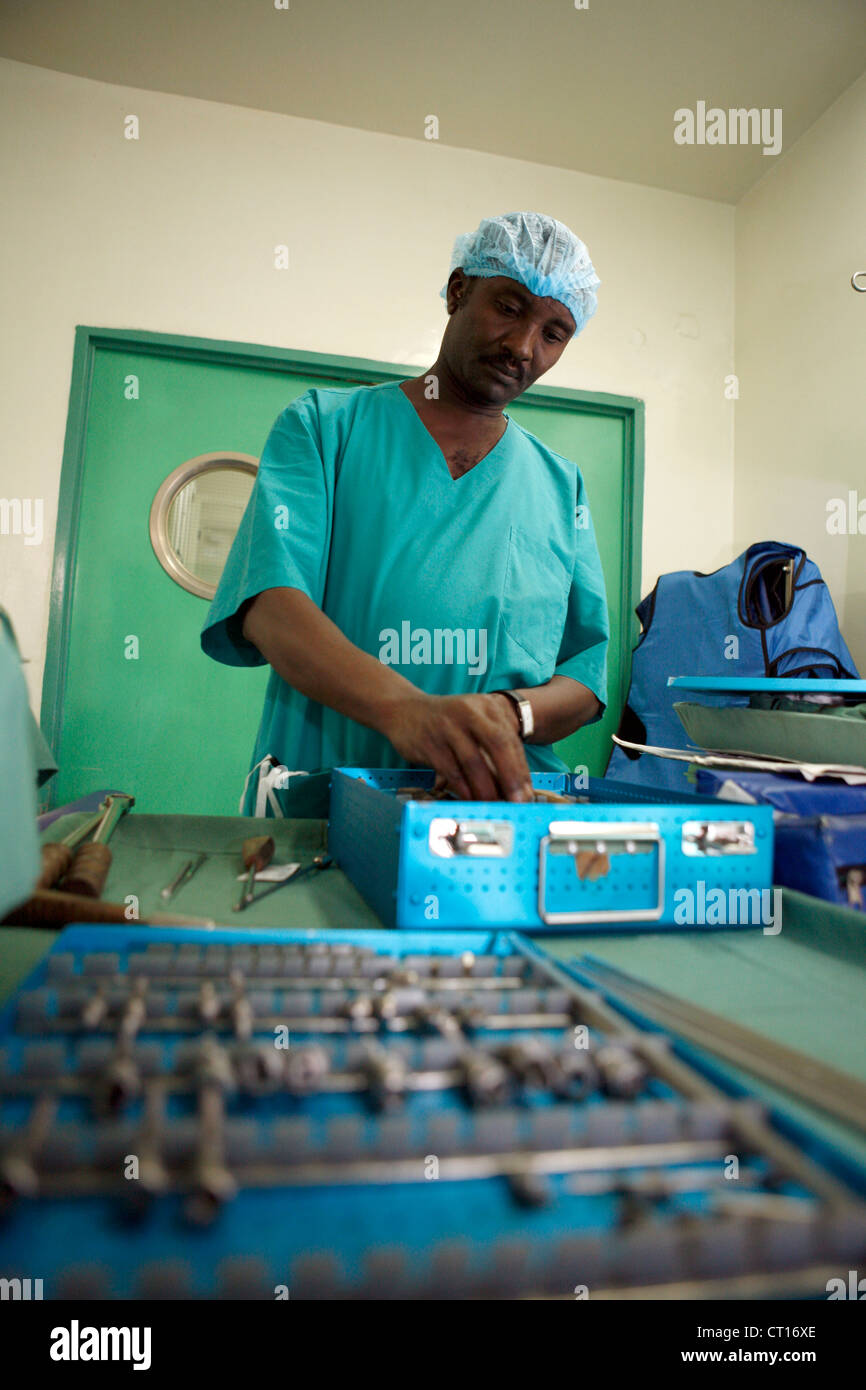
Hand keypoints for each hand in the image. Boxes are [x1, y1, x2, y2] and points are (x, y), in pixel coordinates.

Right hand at [379, 692, 533, 801]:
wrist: (404, 710)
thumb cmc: (446, 722)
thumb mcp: (473, 722)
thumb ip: (493, 746)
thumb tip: (515, 784)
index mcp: (486, 706)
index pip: (511, 740)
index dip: (521, 769)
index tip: (528, 793)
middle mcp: (469, 712)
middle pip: (498, 745)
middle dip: (511, 777)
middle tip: (518, 802)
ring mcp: (447, 727)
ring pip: (473, 762)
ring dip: (487, 789)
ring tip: (495, 806)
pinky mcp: (429, 743)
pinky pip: (451, 771)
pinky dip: (463, 789)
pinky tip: (471, 801)